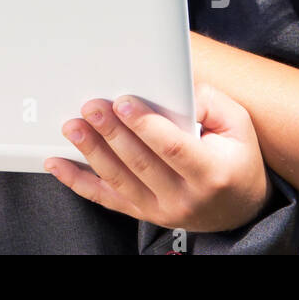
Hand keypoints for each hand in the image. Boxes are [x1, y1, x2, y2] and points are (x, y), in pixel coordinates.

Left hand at [44, 83, 271, 232]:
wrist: (241, 208)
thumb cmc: (237, 157)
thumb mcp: (236, 123)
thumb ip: (208, 101)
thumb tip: (172, 86)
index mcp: (211, 173)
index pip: (172, 148)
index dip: (145, 125)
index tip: (123, 102)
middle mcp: (185, 197)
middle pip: (140, 163)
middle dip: (111, 133)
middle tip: (90, 106)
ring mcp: (161, 210)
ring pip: (119, 181)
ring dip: (91, 152)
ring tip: (73, 127)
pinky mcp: (142, 213)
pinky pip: (106, 198)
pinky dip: (78, 181)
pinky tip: (57, 164)